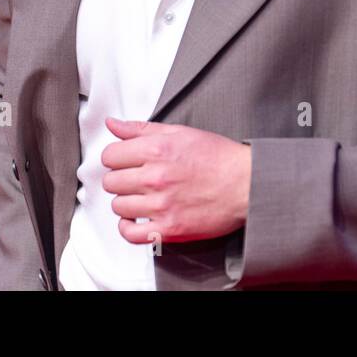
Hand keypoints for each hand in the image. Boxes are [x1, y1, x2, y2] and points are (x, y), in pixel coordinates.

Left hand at [101, 116, 251, 245]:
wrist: (247, 184)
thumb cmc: (220, 159)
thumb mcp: (181, 132)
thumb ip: (141, 129)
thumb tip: (114, 124)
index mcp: (158, 149)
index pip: (110, 155)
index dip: (116, 158)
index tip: (123, 161)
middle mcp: (156, 177)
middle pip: (111, 181)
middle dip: (120, 179)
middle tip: (134, 178)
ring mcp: (162, 204)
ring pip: (118, 206)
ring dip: (126, 201)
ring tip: (142, 197)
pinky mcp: (169, 228)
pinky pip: (131, 233)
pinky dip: (128, 227)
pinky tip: (138, 219)